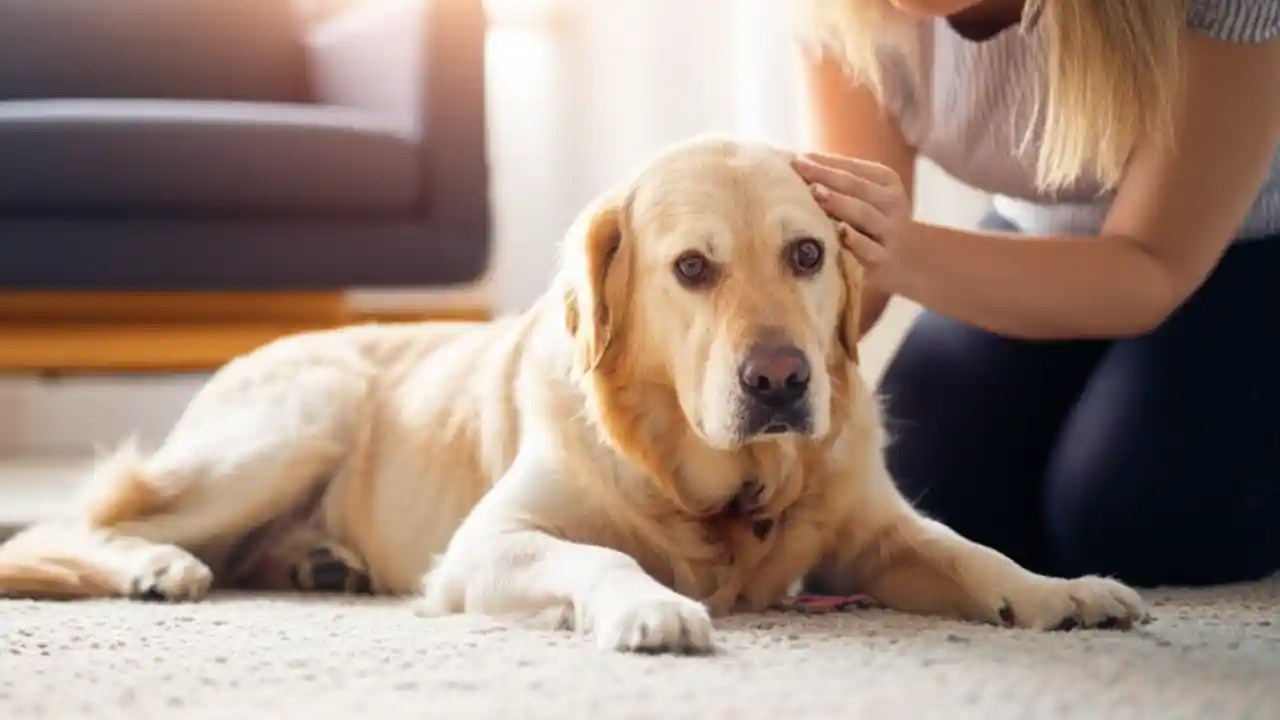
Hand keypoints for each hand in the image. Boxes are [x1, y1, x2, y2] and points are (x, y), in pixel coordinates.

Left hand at [792, 152, 913, 288]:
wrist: (905, 260)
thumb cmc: (870, 222)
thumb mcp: (864, 196)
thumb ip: (839, 181)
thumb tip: (799, 162)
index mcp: (886, 181)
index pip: (853, 168)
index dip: (825, 162)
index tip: (797, 158)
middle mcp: (892, 203)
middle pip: (857, 186)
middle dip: (827, 176)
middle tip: (801, 169)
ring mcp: (890, 231)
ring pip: (864, 213)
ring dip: (839, 202)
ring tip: (815, 192)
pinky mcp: (884, 259)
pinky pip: (870, 249)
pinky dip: (856, 240)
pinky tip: (841, 231)